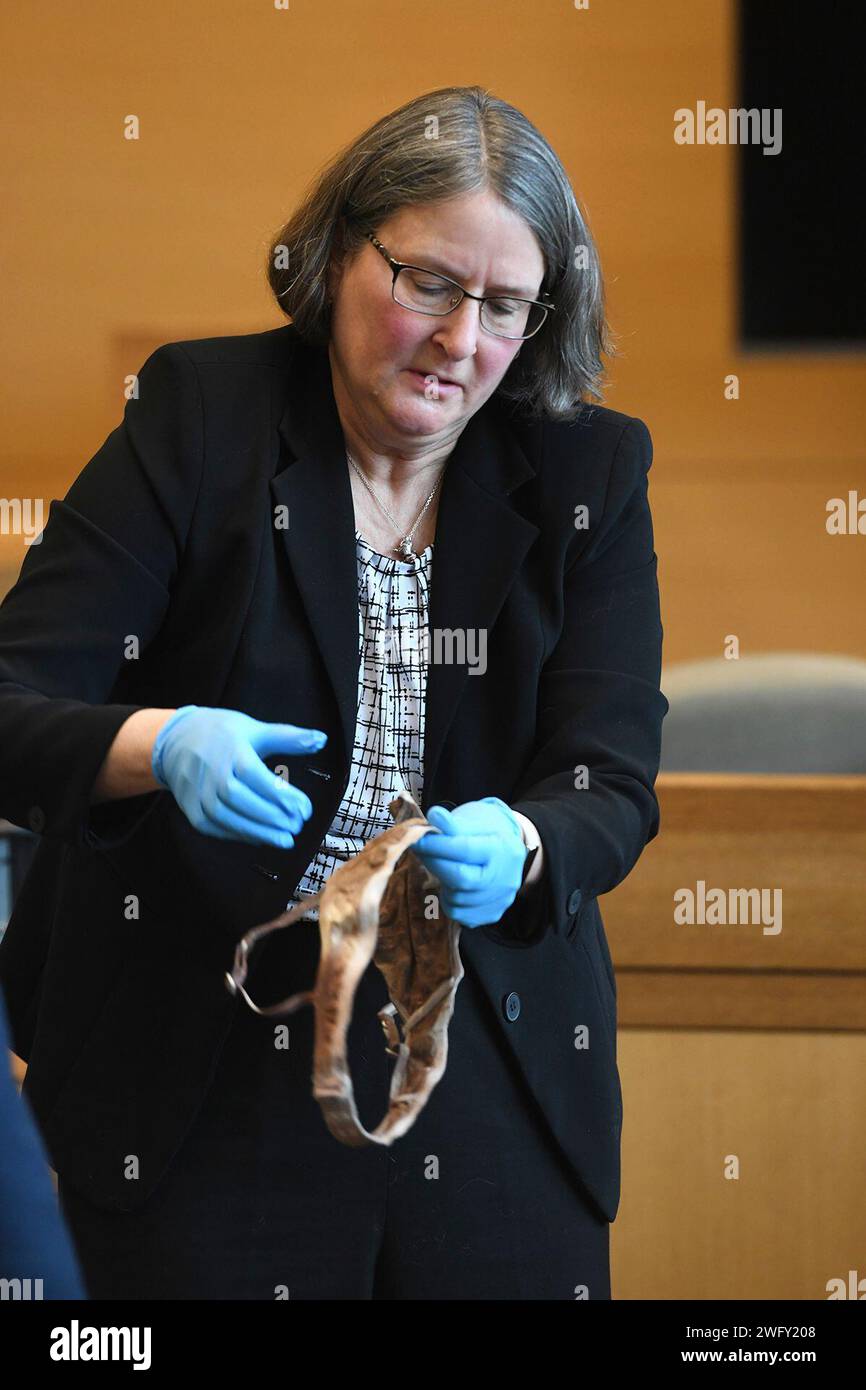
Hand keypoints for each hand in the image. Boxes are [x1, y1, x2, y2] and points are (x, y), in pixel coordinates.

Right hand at [151, 705, 326, 847]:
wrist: (175, 741)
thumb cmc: (222, 733)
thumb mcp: (255, 729)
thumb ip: (288, 737)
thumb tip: (321, 739)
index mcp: (230, 750)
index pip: (257, 776)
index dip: (282, 795)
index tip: (305, 808)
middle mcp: (211, 772)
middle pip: (241, 799)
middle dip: (272, 816)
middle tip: (298, 826)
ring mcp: (198, 793)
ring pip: (227, 817)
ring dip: (258, 831)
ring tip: (286, 839)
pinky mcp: (191, 809)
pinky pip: (216, 827)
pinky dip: (240, 835)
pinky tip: (262, 838)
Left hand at [412, 796, 526, 927]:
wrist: (505, 852)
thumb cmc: (486, 834)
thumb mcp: (474, 822)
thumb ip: (453, 823)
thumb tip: (434, 815)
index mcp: (503, 849)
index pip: (465, 849)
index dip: (436, 845)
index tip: (417, 839)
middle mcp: (506, 877)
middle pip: (461, 878)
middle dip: (434, 864)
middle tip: (421, 852)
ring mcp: (501, 899)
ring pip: (457, 898)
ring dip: (442, 882)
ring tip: (442, 867)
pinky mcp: (492, 914)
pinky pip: (460, 914)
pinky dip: (449, 901)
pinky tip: (452, 885)